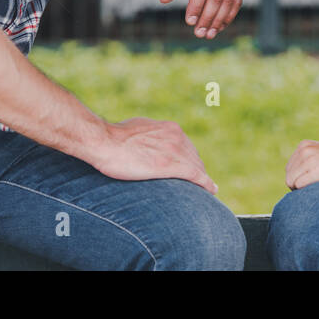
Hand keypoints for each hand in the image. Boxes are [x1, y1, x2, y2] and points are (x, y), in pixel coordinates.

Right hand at [91, 117, 218, 193]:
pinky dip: (206, 183)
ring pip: (197, 166)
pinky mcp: (173, 166)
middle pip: (194, 156)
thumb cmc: (114, 137)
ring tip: (206, 189)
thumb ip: (149, 134)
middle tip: (199, 182)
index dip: (189, 159)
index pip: (186, 146)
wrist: (106, 142)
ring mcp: (176, 150)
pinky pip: (196, 176)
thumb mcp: (138, 128)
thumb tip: (148, 138)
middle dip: (197, 169)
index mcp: (169, 128)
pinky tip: (211, 190)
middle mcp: (177, 136)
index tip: (191, 168)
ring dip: (201, 178)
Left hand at [285, 139, 318, 190]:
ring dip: (300, 190)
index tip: (310, 185)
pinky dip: (305, 191)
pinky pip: (299, 185)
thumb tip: (294, 181)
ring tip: (317, 191)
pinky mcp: (316, 170)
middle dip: (296, 186)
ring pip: (291, 181)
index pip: (289, 169)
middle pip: (289, 176)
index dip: (297, 179)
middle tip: (313, 191)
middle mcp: (305, 150)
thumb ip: (309, 160)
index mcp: (304, 145)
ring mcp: (310, 159)